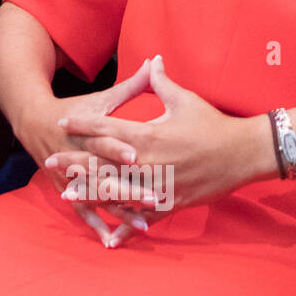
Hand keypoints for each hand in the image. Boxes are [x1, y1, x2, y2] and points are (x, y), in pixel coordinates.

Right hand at [12, 58, 158, 246]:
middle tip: (155, 198)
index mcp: (86, 131)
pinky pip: (85, 209)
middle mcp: (76, 155)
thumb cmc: (74, 109)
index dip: (117, 148)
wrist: (32, 122)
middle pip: (103, 174)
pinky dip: (98, 225)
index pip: (102, 139)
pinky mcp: (67, 188)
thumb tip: (154, 61)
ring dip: (120, 212)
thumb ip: (131, 85)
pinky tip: (113, 241)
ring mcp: (70, 175)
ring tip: (144, 226)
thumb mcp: (101, 98)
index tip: (136, 155)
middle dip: (129, 188)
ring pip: (97, 196)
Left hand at [57, 56, 272, 220]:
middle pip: (103, 162)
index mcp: (149, 135)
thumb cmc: (214, 124)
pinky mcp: (172, 204)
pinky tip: (109, 236)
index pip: (108, 128)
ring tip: (66, 193)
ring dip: (90, 193)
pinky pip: (144, 216)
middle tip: (50, 160)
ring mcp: (159, 186)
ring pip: (117, 192)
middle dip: (75, 161)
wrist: (245, 153)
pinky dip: (127, 226)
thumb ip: (161, 82)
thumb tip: (152, 59)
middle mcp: (149, 162)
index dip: (83, 123)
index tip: (63, 121)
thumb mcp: (185, 100)